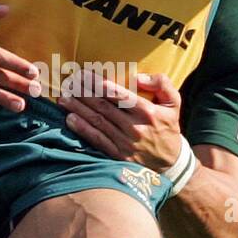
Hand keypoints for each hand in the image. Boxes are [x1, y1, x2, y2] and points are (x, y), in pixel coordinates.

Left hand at [58, 72, 183, 168]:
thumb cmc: (168, 128)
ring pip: (97, 122)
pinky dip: (82, 130)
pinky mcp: (118, 156)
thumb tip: (138, 77)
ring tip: (64, 98)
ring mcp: (125, 143)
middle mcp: (134, 127)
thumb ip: (162, 83)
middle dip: (83, 93)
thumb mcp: (174, 103)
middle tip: (69, 83)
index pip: (117, 94)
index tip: (84, 74)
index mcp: (147, 111)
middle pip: (103, 106)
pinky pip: (97, 140)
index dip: (98, 83)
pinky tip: (69, 119)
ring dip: (78, 109)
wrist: (171, 162)